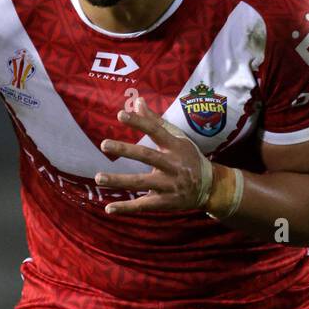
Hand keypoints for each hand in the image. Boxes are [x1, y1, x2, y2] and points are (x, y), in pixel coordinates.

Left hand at [95, 95, 209, 212]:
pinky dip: (126, 208)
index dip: (139, 122)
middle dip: (125, 150)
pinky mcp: (165, 202)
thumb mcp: (178, 138)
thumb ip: (156, 121)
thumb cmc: (189, 157)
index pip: (156, 131)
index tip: (120, 115)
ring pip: (141, 182)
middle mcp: (172, 165)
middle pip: (146, 156)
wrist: (210, 187)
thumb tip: (137, 101)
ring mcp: (169, 185)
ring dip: (119, 180)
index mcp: (175, 146)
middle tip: (103, 143)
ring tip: (99, 177)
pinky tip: (109, 208)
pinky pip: (143, 206)